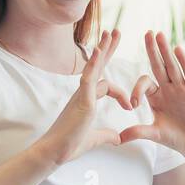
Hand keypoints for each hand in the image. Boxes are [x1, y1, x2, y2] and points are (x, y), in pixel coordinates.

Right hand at [34, 29, 133, 166]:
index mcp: (85, 100)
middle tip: (115, 32)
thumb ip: (105, 135)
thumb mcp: (94, 139)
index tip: (129, 106)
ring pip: (93, 66)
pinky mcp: (82, 99)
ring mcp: (81, 94)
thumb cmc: (68, 146)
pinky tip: (100, 49)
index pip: (105, 85)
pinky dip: (94, 63)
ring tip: (112, 32)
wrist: (55, 153)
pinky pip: (89, 77)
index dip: (120, 93)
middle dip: (107, 49)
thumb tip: (117, 138)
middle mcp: (82, 93)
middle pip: (96, 66)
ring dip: (103, 48)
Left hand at [119, 30, 184, 155]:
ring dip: (166, 51)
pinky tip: (177, 49)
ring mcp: (182, 89)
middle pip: (159, 65)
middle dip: (153, 50)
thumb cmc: (175, 138)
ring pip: (173, 66)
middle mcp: (169, 89)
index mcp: (157, 96)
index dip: (137, 90)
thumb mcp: (154, 133)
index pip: (145, 83)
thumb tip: (118, 139)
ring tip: (159, 34)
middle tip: (147, 33)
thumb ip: (137, 132)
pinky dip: (183, 62)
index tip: (133, 105)